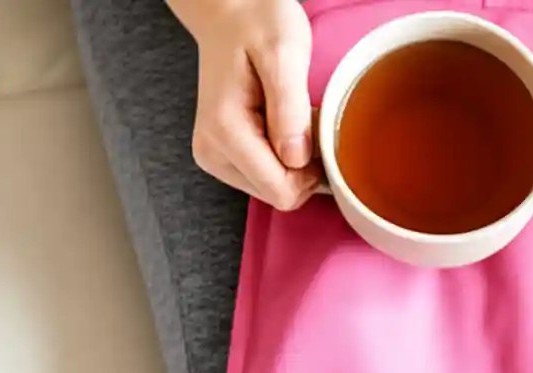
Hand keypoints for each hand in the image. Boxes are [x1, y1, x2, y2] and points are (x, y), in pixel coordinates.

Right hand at [170, 0, 320, 209]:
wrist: (228, 12)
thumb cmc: (256, 22)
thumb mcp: (284, 52)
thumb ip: (289, 107)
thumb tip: (296, 158)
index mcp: (225, 132)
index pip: (282, 191)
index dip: (313, 172)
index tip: (320, 132)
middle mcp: (212, 152)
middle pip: (279, 195)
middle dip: (305, 167)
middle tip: (307, 118)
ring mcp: (214, 157)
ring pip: (275, 190)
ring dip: (296, 161)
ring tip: (293, 116)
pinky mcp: (222, 156)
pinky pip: (267, 176)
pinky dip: (285, 157)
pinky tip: (285, 125)